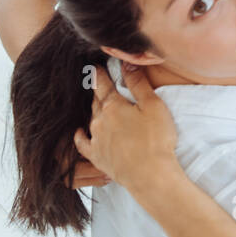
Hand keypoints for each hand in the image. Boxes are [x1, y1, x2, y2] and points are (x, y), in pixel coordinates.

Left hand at [72, 64, 179, 192]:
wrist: (149, 174)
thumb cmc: (156, 139)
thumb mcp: (153, 106)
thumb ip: (139, 84)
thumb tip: (127, 63)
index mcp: (113, 106)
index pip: (103, 84)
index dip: (99, 74)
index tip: (95, 66)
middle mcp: (100, 121)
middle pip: (96, 100)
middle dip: (97, 90)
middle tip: (97, 81)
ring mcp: (96, 139)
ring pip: (91, 119)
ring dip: (93, 111)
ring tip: (96, 105)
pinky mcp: (97, 156)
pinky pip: (82, 143)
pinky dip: (80, 136)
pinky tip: (79, 133)